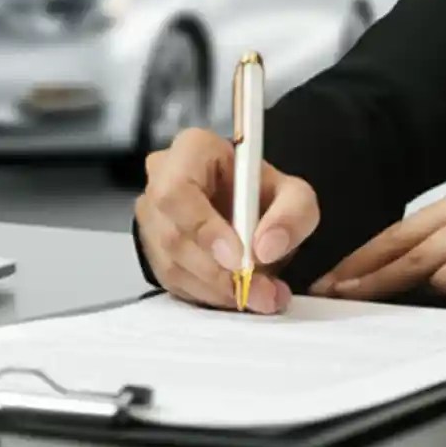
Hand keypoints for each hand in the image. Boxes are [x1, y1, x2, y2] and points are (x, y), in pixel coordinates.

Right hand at [135, 128, 319, 313]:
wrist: (247, 208)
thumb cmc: (261, 193)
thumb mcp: (295, 195)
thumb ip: (292, 214)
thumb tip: (265, 247)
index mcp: (190, 151)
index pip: (177, 190)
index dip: (204, 228)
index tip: (238, 258)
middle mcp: (160, 180)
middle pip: (173, 235)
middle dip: (218, 272)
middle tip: (258, 289)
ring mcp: (151, 218)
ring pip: (172, 265)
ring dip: (217, 289)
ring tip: (260, 295)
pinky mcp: (152, 250)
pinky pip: (173, 282)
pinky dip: (209, 295)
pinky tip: (238, 294)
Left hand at [310, 176, 445, 302]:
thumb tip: (410, 282)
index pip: (403, 230)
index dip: (365, 256)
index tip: (335, 275)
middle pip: (403, 241)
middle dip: (360, 270)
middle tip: (327, 289)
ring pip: (424, 259)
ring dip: (386, 284)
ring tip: (354, 300)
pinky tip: (444, 303)